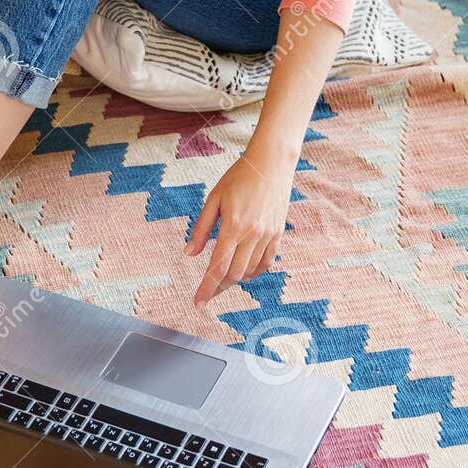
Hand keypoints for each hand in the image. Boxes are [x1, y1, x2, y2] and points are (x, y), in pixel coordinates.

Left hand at [184, 152, 290, 306]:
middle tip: (206, 293)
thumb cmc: (238, 178)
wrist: (271, 164)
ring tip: (222, 280)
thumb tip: (189, 254)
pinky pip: (266, 262)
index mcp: (233, 226)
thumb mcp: (214, 199)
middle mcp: (252, 234)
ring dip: (235, 279)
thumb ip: (202, 228)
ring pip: (250, 271)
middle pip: (234, 274)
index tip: (198, 303)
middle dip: (218, 287)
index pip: (217, 267)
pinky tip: (244, 272)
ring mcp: (267, 235)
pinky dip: (254, 271)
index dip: (206, 289)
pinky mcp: (277, 234)